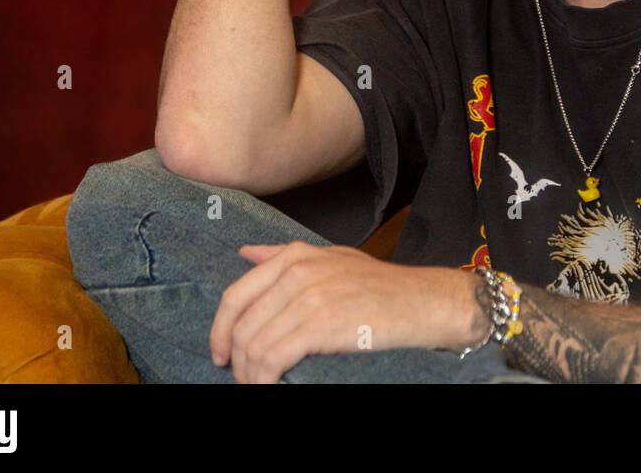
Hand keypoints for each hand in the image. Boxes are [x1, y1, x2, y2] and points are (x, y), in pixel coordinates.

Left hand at [208, 241, 462, 382]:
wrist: (420, 300)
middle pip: (242, 324)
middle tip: (243, 377)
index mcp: (294, 256)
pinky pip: (273, 358)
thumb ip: (284, 255)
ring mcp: (308, 296)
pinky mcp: (320, 323)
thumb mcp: (330, 258)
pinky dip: (264, 379)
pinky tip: (269, 386)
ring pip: (255, 344)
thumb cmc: (379, 285)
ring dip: (250, 373)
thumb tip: (246, 254)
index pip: (236, 295)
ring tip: (258, 385)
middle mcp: (297, 271)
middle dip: (236, 359)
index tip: (221, 352)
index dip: (220, 329)